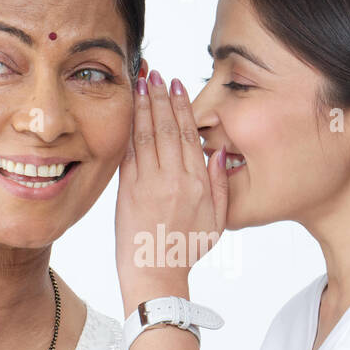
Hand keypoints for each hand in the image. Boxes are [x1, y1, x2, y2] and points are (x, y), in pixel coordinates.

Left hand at [115, 69, 227, 314]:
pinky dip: (129, 127)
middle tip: (156, 73)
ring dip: (144, 104)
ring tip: (141, 81)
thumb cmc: (186, 252)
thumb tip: (219, 153)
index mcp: (198, 183)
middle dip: (161, 96)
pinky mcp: (128, 190)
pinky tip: (128, 110)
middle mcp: (175, 178)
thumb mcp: (217, 221)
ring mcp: (150, 182)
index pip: (190, 134)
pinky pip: (130, 151)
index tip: (177, 85)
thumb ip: (221, 185)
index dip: (182, 106)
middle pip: (168, 126)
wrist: (156, 276)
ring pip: (147, 133)